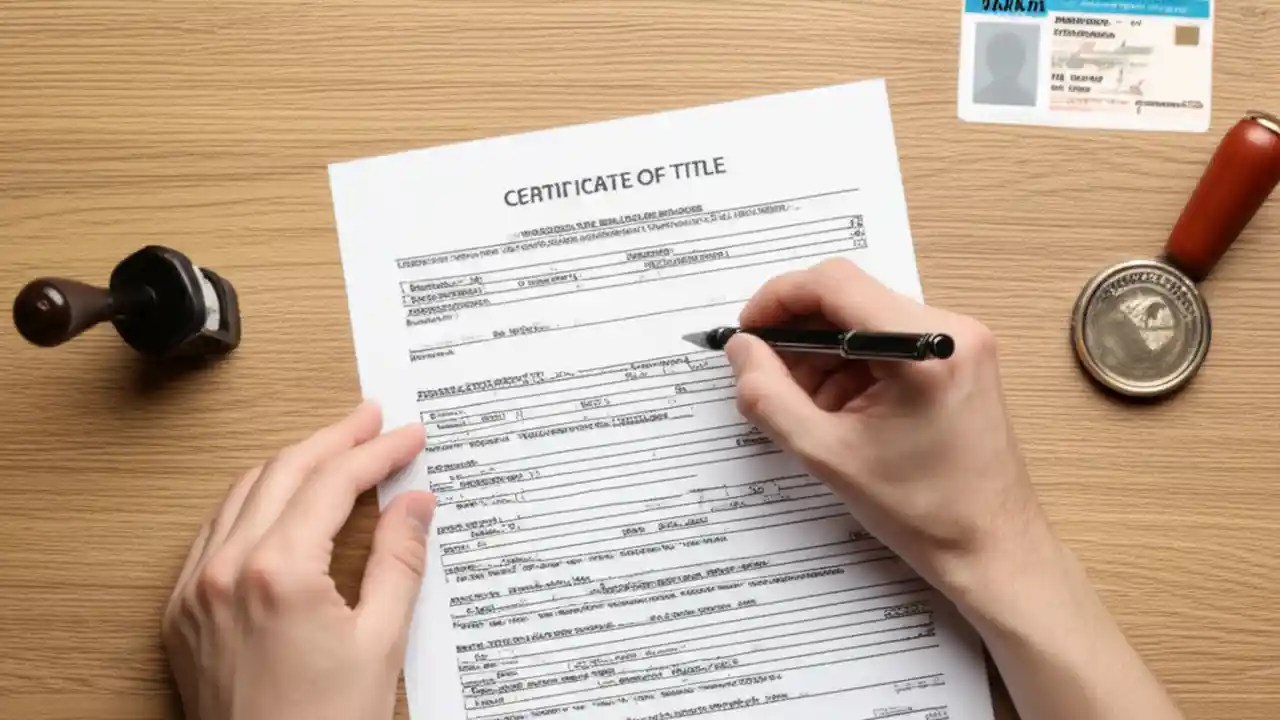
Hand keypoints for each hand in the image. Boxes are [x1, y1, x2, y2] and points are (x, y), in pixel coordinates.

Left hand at [162, 401, 433, 719]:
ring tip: (333, 449)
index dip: (375, 452)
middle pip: (283, 473)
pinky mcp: (181, 614)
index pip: (333, 483)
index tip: (407, 436)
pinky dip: (253, 503)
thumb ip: (399, 563)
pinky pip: (214, 533)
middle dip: (333, 439)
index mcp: (278, 573)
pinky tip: (280, 502)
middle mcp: (225, 572)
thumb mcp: (381, 643)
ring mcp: (195, 591)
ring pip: (242, 495)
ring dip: (291, 464)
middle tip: (371, 419)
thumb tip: (414, 504)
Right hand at [724, 258, 1048, 599]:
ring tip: (809, 409)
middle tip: (768, 379)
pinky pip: (888, 340)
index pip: (834, 283)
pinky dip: (852, 366)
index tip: (747, 334)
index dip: (778, 299)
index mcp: (925, 346)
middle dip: (799, 335)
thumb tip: (740, 349)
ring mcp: (960, 341)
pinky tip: (841, 411)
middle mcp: (950, 328)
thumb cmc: (921, 511)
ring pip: (864, 319)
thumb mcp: (826, 454)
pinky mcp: (960, 358)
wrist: (991, 547)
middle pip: (849, 297)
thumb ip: (769, 396)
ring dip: (824, 354)